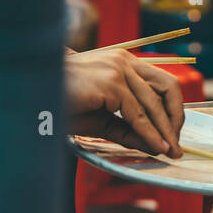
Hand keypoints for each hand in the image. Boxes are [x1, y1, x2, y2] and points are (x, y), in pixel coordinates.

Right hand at [64, 48, 183, 156]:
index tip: (174, 135)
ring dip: (165, 131)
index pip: (162, 83)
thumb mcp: (104, 121)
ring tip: (171, 152)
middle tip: (177, 146)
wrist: (36, 96)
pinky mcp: (111, 82)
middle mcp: (125, 61)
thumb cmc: (64, 105)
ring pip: (154, 104)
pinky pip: (138, 114)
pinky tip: (157, 147)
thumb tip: (159, 147)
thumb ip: (131, 130)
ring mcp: (118, 68)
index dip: (173, 110)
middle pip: (167, 88)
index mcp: (124, 63)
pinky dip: (150, 133)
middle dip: (176, 118)